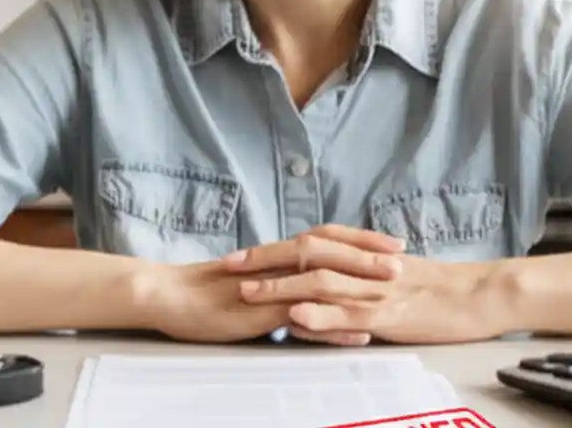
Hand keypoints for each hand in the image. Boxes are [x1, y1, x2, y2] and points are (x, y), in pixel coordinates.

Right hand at [133, 224, 404, 344]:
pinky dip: (335, 325)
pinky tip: (359, 332)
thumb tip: (301, 278)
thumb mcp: (249, 281)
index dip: (360, 239)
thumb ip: (277, 278)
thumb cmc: (206, 292)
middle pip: (331, 252)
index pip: (326, 238)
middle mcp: (279, 266)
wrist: (168, 295)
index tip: (392, 242)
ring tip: (393, 288)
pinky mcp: (262, 314)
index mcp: (278, 257)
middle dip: (370, 254)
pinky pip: (305, 318)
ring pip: (323, 282)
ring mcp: (272, 289)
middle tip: (403, 257)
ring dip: (360, 284)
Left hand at [225, 228, 502, 344]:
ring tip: (248, 291)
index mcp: (367, 253)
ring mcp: (376, 290)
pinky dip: (320, 315)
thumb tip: (335, 273)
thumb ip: (365, 270)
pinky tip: (295, 318)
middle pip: (308, 253)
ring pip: (321, 282)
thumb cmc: (443, 287)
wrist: (480, 294)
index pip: (314, 241)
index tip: (243, 253)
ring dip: (281, 286)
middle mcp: (366, 266)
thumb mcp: (398, 272)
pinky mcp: (389, 316)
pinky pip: (349, 314)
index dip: (276, 247)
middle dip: (265, 259)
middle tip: (230, 264)